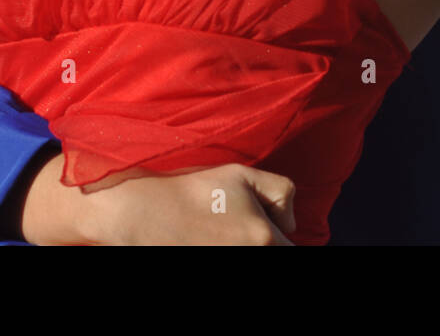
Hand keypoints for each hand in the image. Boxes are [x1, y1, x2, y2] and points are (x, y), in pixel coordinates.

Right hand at [78, 162, 297, 244]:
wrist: (147, 214)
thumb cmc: (195, 191)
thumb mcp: (244, 175)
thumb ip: (281, 191)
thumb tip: (289, 222)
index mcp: (264, 237)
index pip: (291, 246)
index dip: (280, 231)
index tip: (265, 222)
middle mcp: (250, 257)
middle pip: (273, 252)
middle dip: (265, 240)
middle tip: (238, 224)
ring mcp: (229, 265)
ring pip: (252, 254)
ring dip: (245, 243)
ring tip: (222, 231)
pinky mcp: (208, 261)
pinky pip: (230, 254)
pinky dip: (227, 247)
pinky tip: (210, 238)